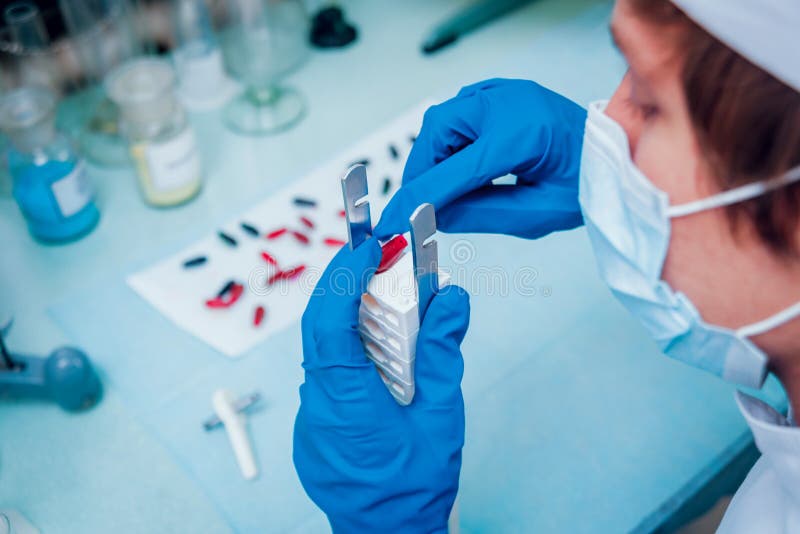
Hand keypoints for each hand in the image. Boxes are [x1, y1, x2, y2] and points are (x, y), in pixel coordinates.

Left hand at [293, 239, 469, 532]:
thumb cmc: (417, 486)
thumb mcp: (442, 416)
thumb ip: (442, 352)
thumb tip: (451, 297)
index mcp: (346, 401)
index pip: (329, 322)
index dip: (345, 275)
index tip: (368, 245)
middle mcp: (316, 406)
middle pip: (321, 328)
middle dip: (346, 284)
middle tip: (378, 255)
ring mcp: (308, 419)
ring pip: (322, 350)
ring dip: (349, 316)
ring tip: (384, 293)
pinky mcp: (313, 427)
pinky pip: (325, 374)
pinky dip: (348, 349)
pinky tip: (379, 351)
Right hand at [374, 78, 586, 239]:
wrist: (612, 152)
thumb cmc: (585, 181)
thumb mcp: (536, 213)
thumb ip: (481, 214)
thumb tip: (433, 217)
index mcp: (523, 133)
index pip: (454, 169)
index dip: (418, 198)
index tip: (392, 221)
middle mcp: (508, 101)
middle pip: (438, 131)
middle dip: (423, 172)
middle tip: (423, 207)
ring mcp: (502, 92)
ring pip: (442, 121)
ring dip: (436, 159)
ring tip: (451, 192)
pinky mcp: (498, 95)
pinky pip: (457, 116)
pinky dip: (450, 146)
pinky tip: (465, 170)